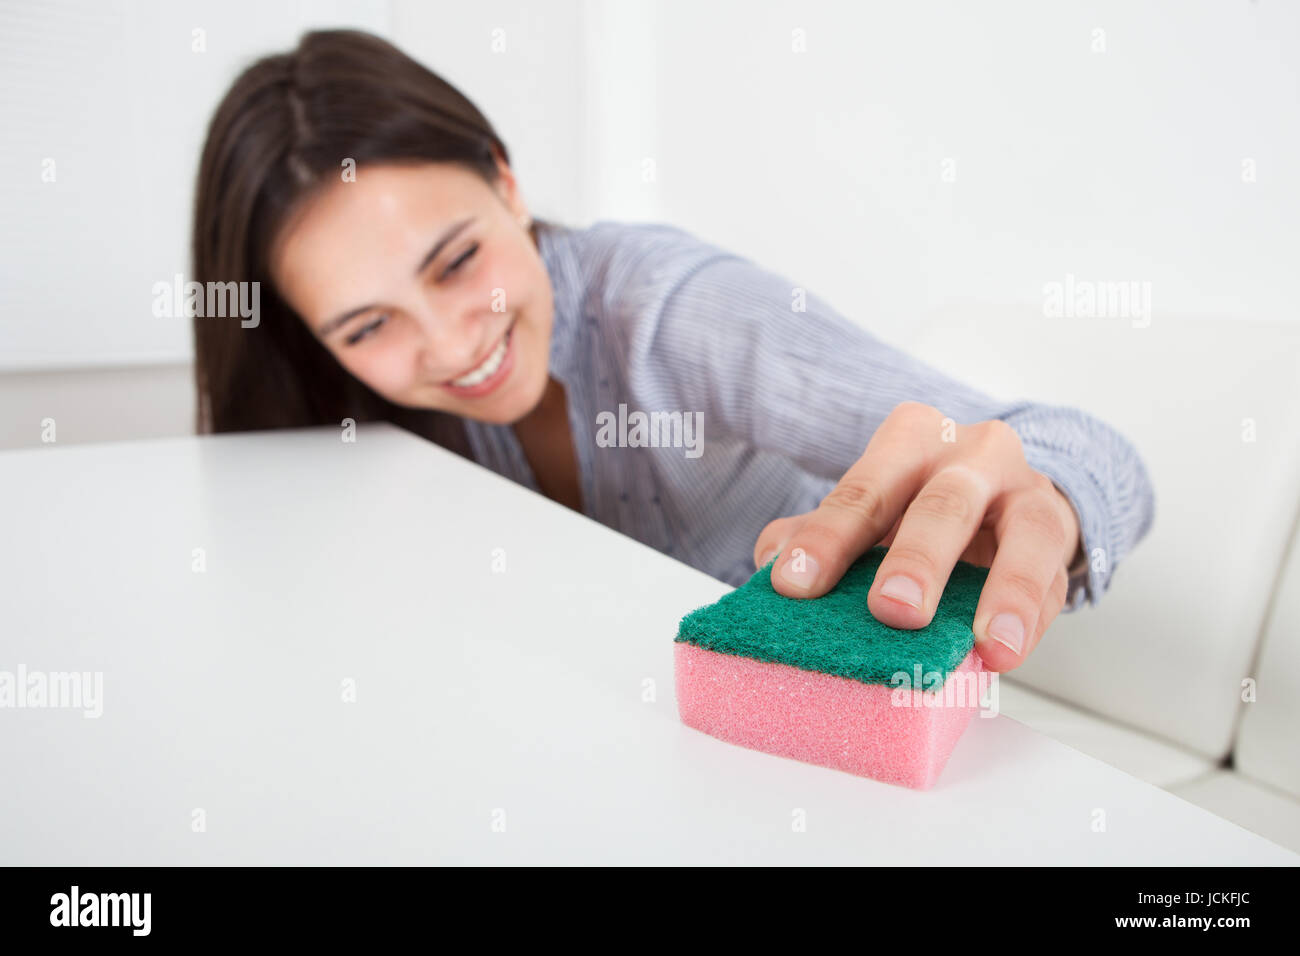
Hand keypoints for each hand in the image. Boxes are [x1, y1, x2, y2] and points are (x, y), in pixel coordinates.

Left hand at [753, 401, 1081, 671]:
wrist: (1001, 494)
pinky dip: (1033, 618)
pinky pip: (1055, 578)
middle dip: (917, 560)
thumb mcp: (869, 506)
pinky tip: (1009, 652)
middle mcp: (973, 453)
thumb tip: (772, 563)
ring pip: (1025, 533)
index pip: (863, 489)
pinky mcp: (1061, 536)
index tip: (793, 584)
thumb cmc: (918, 505)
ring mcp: (1026, 490)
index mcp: (910, 438)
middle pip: (943, 504)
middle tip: (891, 610)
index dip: (827, 539)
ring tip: (985, 643)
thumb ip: (818, 530)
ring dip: (1005, 591)